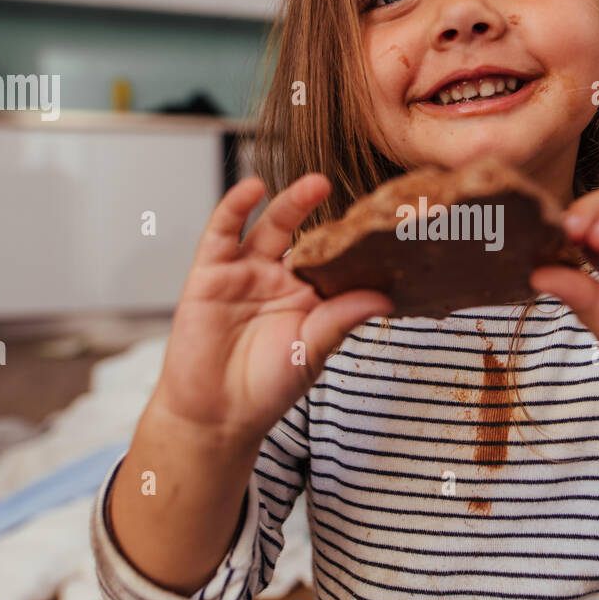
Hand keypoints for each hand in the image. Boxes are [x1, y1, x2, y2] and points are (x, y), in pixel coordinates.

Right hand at [153, 174, 392, 445]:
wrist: (215, 415)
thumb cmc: (266, 389)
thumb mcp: (310, 352)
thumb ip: (340, 320)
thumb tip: (384, 298)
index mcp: (310, 298)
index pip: (337, 261)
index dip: (357, 243)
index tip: (388, 225)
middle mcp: (280, 279)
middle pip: (307, 236)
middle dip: (331, 215)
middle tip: (359, 200)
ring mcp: (246, 272)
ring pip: (270, 227)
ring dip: (291, 203)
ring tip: (317, 184)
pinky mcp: (210, 271)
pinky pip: (223, 232)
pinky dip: (235, 207)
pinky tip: (253, 189)